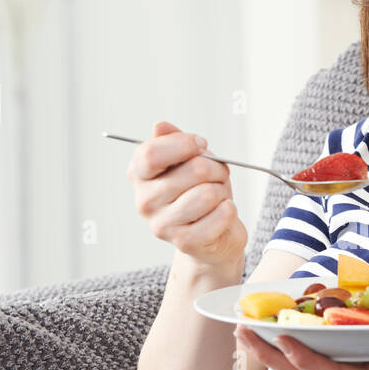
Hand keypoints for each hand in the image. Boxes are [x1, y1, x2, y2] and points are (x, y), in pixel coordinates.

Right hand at [127, 120, 247, 269]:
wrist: (210, 236)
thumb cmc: (198, 192)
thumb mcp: (186, 161)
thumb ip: (173, 141)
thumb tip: (160, 127)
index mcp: (139, 175)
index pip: (151, 153)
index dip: (184, 144)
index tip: (201, 145)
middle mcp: (144, 201)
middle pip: (194, 170)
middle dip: (216, 168)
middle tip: (216, 175)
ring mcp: (162, 225)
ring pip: (209, 193)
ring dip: (222, 191)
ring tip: (217, 196)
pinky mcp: (184, 242)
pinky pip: (221, 215)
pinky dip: (229, 210)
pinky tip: (222, 212)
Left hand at [235, 322, 368, 369]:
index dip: (305, 359)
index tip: (283, 337)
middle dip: (273, 355)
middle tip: (242, 329)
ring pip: (306, 367)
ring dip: (275, 349)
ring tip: (247, 326)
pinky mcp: (358, 362)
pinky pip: (319, 355)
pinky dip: (297, 341)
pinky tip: (281, 320)